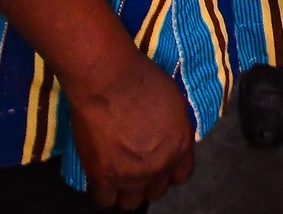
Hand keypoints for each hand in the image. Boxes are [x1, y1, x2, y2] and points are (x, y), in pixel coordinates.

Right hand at [60, 46, 196, 206]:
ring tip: (118, 176)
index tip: (159, 164)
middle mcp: (159, 166)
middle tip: (136, 167)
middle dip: (148, 181)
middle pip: (156, 191)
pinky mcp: (103, 177)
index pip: (181, 176)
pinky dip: (103, 192)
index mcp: (180, 147)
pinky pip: (105, 200)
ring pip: (131, 203)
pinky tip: (101, 178)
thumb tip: (170, 139)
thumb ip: (175, 128)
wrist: (108, 80)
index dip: (169, 171)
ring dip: (126, 191)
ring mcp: (131, 176)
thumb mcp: (174, 102)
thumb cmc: (142, 80)